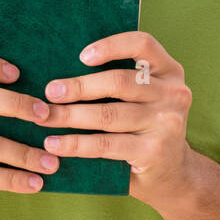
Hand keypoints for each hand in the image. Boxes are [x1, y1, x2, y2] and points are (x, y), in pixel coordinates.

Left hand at [39, 30, 193, 207]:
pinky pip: (106, 144)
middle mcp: (174, 94)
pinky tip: (54, 144)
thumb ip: (121, 81)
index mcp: (170, 71)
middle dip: (79, 87)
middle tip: (49, 92)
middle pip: (119, 82)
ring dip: (70, 116)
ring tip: (45, 117)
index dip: (111, 45)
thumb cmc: (146, 128)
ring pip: (108, 114)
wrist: (173, 175)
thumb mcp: (146, 98)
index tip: (81, 56)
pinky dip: (75, 144)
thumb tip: (62, 70)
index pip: (143, 45)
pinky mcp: (154, 152)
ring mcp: (166, 124)